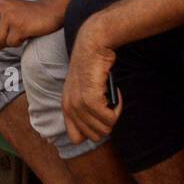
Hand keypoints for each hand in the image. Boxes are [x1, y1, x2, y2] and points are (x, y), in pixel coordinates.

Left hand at [0, 0, 61, 53]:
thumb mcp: (12, 21)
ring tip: (20, 35)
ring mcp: (11, 16)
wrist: (52, 10)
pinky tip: (26, 35)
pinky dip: (18, 43)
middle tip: (8, 39)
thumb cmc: (32, 16)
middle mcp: (3, 8)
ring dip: (9, 42)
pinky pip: (11, 42)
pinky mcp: (19, 26)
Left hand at [62, 26, 121, 144]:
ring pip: (104, 129)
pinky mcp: (90, 99)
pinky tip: (116, 92)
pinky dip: (118, 107)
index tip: (100, 116)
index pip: (76, 138)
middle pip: (94, 136)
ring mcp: (78, 104)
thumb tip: (101, 126)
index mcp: (66, 107)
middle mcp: (69, 108)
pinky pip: (110, 117)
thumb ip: (86, 108)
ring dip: (114, 114)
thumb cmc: (94, 65)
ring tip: (113, 97)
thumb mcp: (84, 89)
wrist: (93, 44)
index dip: (93, 130)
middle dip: (107, 123)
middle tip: (110, 104)